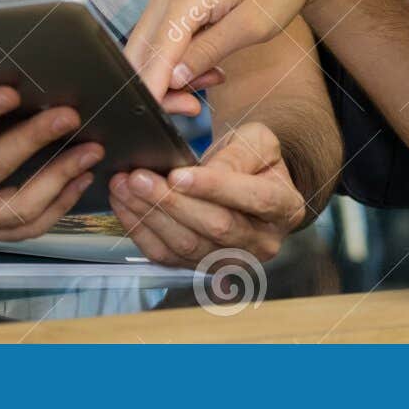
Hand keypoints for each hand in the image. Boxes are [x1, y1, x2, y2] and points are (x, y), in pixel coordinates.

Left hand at [107, 121, 305, 265]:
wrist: (250, 185)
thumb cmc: (254, 161)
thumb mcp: (257, 142)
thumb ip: (237, 154)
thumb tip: (206, 172)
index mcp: (285, 207)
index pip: (253, 199)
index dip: (214, 187)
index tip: (177, 174)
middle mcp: (263, 242)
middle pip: (216, 227)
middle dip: (172, 202)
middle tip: (138, 177)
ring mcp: (232, 260)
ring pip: (187, 244)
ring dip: (150, 216)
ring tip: (124, 187)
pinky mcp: (202, 266)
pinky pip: (167, 256)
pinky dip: (141, 230)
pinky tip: (124, 205)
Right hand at [124, 0, 345, 107]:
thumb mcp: (252, 26)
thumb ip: (209, 51)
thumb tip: (172, 78)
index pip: (154, 53)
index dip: (152, 90)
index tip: (154, 121)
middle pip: (140, 52)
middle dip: (160, 86)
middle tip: (195, 105)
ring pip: (148, 47)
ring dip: (171, 74)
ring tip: (214, 77)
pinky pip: (161, 38)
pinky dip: (177, 60)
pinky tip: (209, 66)